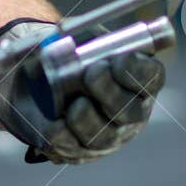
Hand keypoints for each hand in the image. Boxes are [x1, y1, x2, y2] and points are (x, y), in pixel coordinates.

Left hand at [0, 19, 165, 164]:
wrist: (34, 80)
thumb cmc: (67, 52)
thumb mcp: (77, 35)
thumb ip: (82, 34)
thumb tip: (69, 38)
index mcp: (137, 78)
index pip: (151, 77)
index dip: (139, 70)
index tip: (120, 59)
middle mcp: (130, 110)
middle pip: (131, 111)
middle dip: (111, 92)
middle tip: (91, 74)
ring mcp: (107, 134)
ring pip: (104, 135)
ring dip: (88, 118)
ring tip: (74, 103)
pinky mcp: (80, 150)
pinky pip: (74, 148)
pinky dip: (63, 136)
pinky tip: (56, 124)